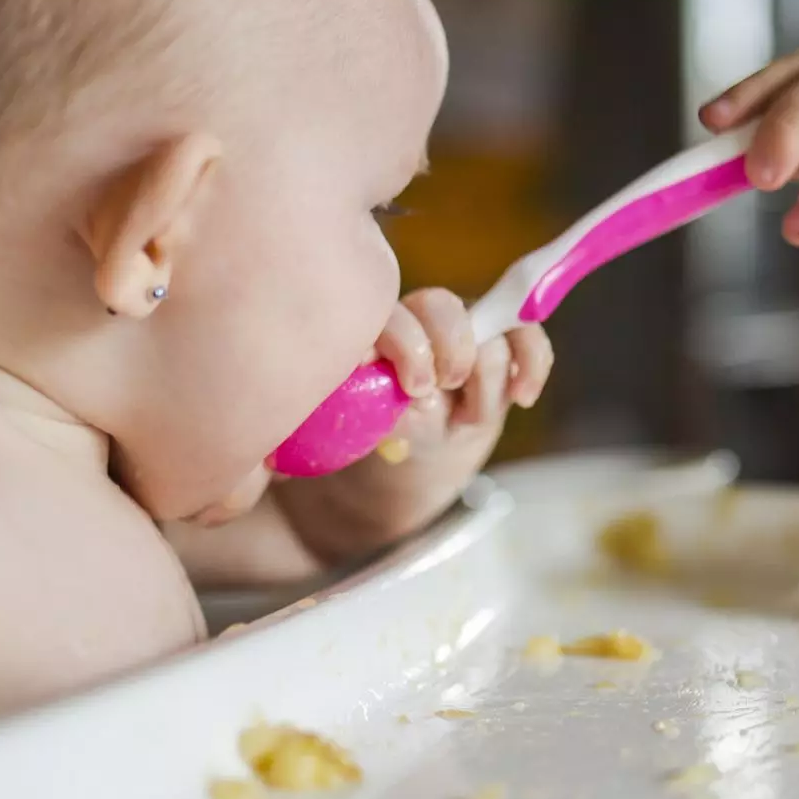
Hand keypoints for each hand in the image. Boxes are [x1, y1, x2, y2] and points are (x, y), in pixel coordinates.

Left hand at [272, 289, 552, 564]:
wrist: (367, 491)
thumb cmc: (326, 458)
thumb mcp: (309, 449)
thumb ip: (293, 436)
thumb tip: (266, 449)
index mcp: (359, 342)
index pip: (383, 315)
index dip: (401, 340)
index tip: (406, 385)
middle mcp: (411, 335)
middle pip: (441, 306)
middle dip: (449, 344)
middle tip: (440, 389)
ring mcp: (457, 349)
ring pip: (490, 326)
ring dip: (487, 373)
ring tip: (468, 418)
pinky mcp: (495, 368)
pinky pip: (527, 342)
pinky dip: (533, 361)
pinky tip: (523, 397)